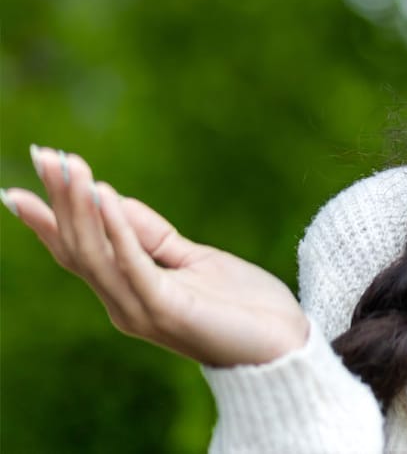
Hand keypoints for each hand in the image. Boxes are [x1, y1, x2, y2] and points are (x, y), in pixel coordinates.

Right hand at [3, 147, 310, 367]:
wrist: (282, 346)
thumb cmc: (242, 305)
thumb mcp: (192, 259)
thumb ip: (152, 236)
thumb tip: (109, 197)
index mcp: (127, 293)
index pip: (76, 252)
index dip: (47, 220)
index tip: (15, 188)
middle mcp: (123, 304)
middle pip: (77, 248)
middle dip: (59, 201)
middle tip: (43, 156)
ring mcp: (140, 310)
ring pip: (95, 254)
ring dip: (81, 207)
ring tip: (71, 167)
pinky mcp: (166, 310)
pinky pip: (132, 264)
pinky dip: (116, 229)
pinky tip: (105, 196)